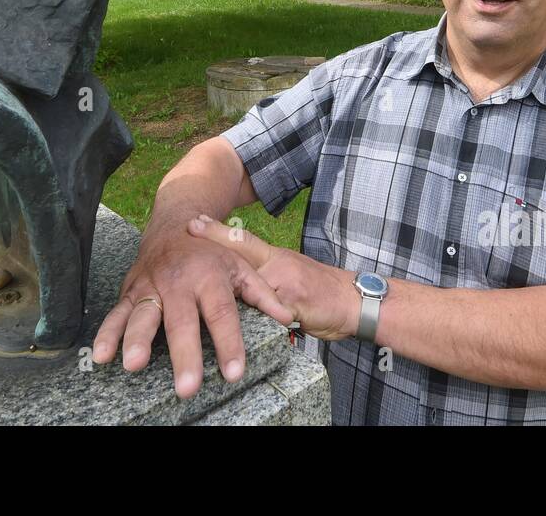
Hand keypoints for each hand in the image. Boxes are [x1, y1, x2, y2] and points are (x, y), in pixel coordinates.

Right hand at [91, 215, 294, 398]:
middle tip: (187, 386)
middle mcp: (178, 281)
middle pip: (181, 321)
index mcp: (210, 276)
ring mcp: (151, 285)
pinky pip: (116, 313)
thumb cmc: (211, 252)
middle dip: (183, 354)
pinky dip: (106, 333)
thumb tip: (285, 317)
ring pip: (143, 315)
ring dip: (136, 340)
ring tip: (134, 365)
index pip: (222, 313)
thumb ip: (262, 292)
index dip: (228, 342)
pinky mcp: (130, 290)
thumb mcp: (241, 264)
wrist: (173, 223)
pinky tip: (102, 356)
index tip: (234, 372)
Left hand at [186, 214, 358, 341]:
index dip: (218, 230)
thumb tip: (235, 283)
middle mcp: (279, 264)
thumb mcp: (292, 276)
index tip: (193, 220)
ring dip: (227, 286)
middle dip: (215, 239)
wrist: (356, 301)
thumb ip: (266, 277)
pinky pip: (269, 311)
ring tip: (201, 281)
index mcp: (276, 257)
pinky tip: (234, 325)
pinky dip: (256, 316)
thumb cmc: (321, 292)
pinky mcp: (294, 304)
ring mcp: (286, 283)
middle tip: (189, 227)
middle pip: (241, 252)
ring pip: (250, 283)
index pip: (243, 240)